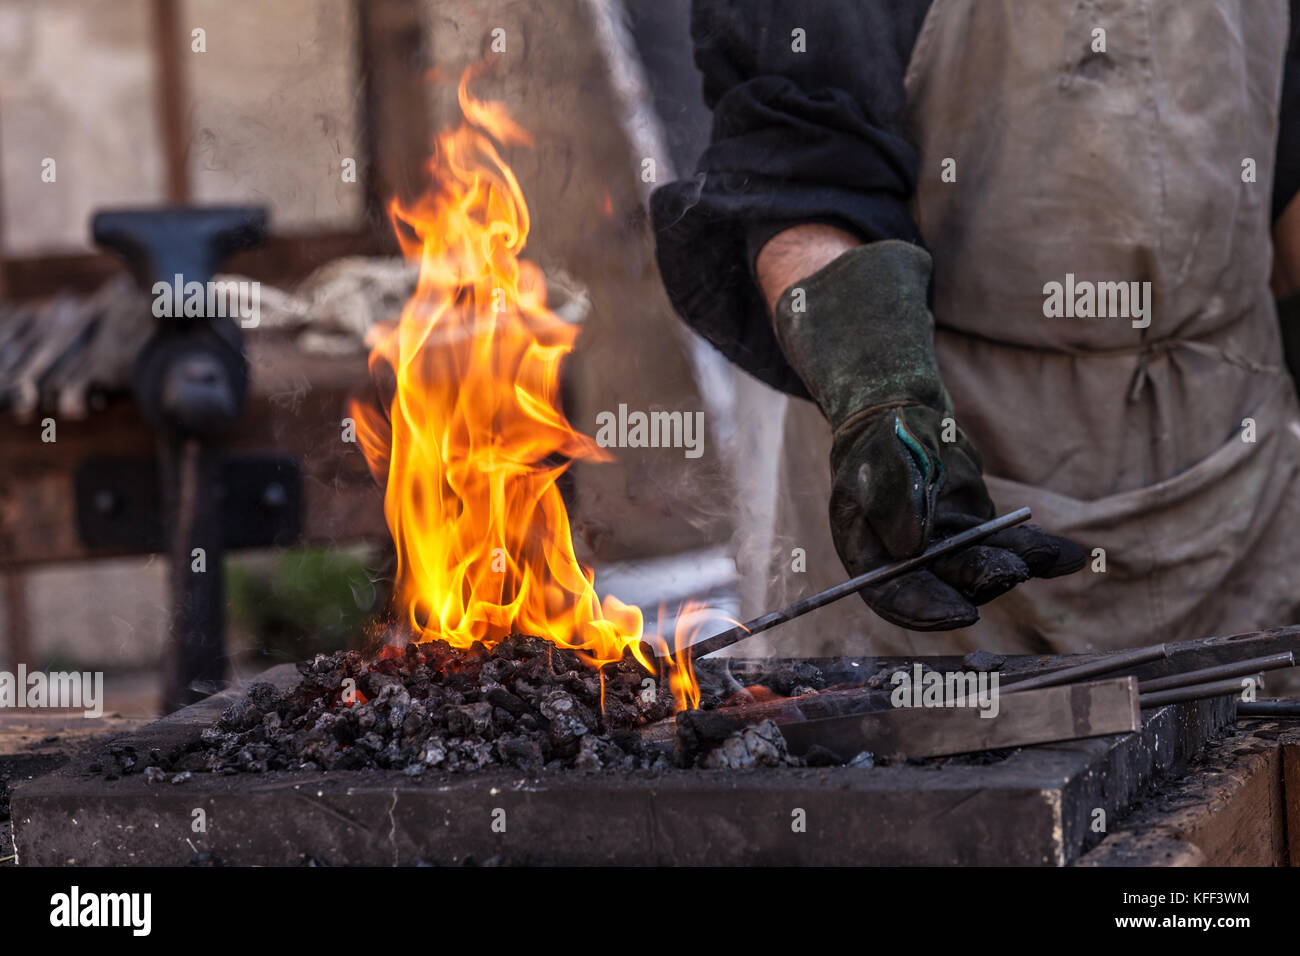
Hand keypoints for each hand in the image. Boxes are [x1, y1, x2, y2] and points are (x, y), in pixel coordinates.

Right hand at [763, 235, 1083, 629]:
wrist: (899, 423)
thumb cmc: (877, 443)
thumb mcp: (872, 464)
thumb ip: (888, 503)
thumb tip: (911, 547)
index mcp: (873, 557)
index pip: (897, 596)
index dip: (927, 609)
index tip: (961, 612)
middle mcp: (911, 565)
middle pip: (947, 588)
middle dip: (979, 584)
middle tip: (1007, 573)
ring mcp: (948, 551)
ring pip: (983, 569)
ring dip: (1015, 566)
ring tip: (1049, 557)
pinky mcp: (978, 535)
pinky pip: (1011, 547)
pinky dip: (1038, 553)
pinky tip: (1067, 557)